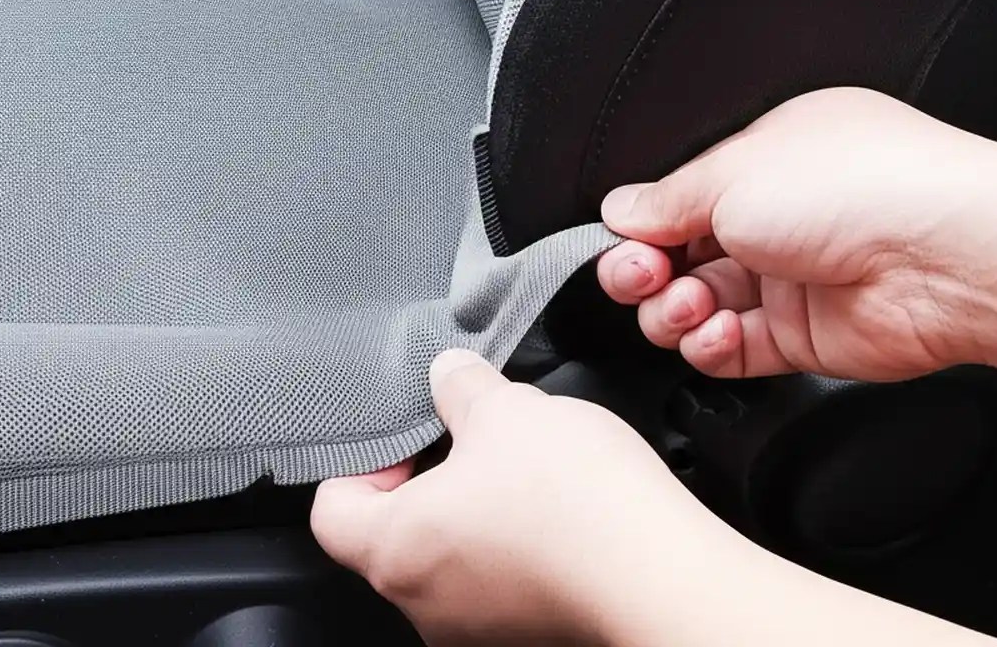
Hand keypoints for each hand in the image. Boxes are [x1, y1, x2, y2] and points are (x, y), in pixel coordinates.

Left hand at [311, 350, 996, 646]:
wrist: (664, 576)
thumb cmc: (578, 504)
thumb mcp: (508, 409)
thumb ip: (461, 387)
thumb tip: (449, 374)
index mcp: (395, 549)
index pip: (332, 509)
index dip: (367, 463)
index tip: (414, 439)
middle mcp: (424, 605)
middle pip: (397, 535)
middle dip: (437, 481)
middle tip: (483, 442)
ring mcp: (479, 632)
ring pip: (456, 561)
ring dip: (484, 515)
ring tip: (536, 476)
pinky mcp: (530, 637)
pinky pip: (505, 587)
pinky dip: (524, 551)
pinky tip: (566, 517)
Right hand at [597, 87, 996, 380]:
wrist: (945, 255)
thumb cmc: (861, 188)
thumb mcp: (731, 173)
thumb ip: (664, 200)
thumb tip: (620, 210)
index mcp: (766, 161)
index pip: (680, 200)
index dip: (643, 226)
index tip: (627, 240)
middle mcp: (779, 217)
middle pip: (680, 256)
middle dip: (644, 271)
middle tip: (640, 275)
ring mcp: (791, 279)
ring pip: (698, 307)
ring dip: (673, 312)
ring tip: (685, 305)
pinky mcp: (802, 336)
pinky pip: (732, 351)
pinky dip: (709, 347)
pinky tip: (712, 332)